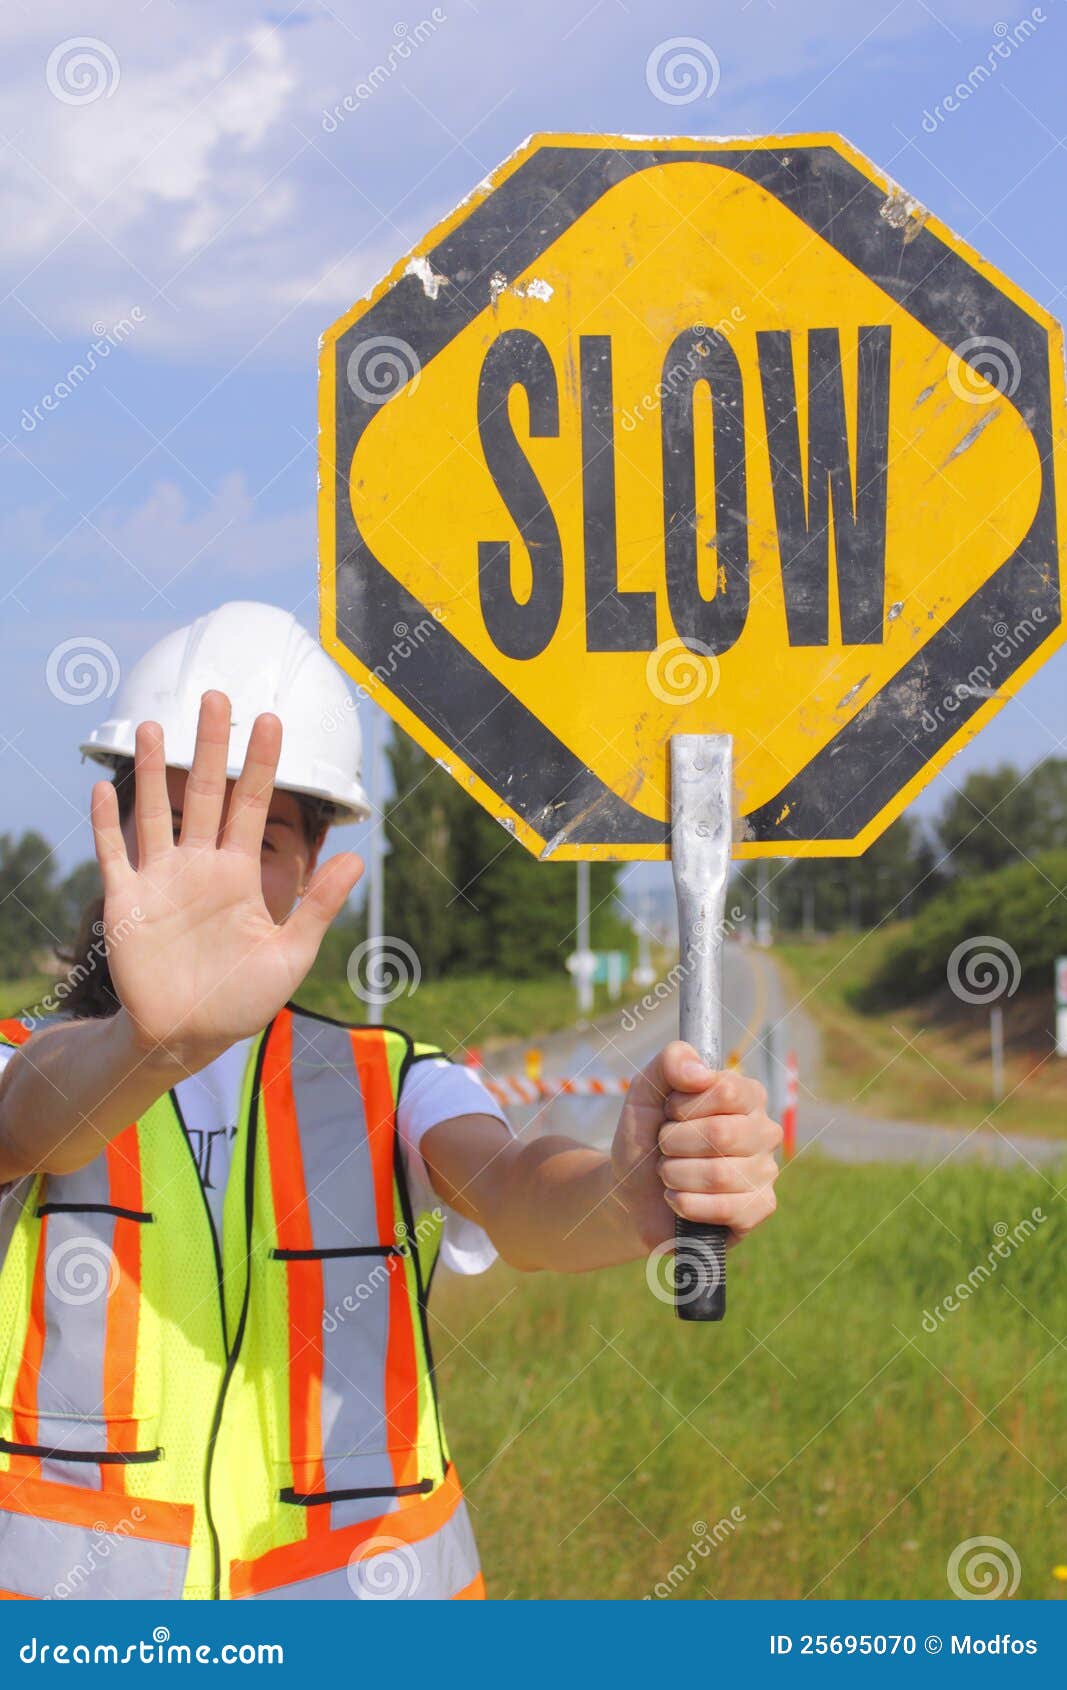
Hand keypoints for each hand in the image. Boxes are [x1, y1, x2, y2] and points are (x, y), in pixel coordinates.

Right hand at [90, 690, 362, 1071]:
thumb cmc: (241, 1000)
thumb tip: (357, 859)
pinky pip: (114, 854)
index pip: (253, 806)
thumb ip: (319, 906)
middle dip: (212, 746)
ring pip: (156, 811)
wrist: (188, 1037)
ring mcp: (160, 881)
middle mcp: (199, 867)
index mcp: (239, 874)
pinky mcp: (127, 902)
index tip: (270, 719)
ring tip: (156, 726)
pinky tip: (102, 788)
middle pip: (206, 793)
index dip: (261, 763)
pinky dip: (106, 822)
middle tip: (216, 695)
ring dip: (155, 771)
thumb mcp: (290, 955)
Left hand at [611, 1040, 781, 1252]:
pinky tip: (678, 1198)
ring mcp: (765, 1170)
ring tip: (669, 1173)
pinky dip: (686, 1204)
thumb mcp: (646, 1091)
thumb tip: (700, 1072)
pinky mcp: (759, 1208)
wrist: (632, 1190)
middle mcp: (764, 1130)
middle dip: (675, 1142)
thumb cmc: (646, 1136)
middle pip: (721, 1133)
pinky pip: (724, 1208)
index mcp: (746, 1094)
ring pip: (719, 1174)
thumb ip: (670, 1062)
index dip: (684, 1105)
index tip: (669, 1112)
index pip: (725, 1090)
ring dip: (676, 1174)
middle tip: (665, 1146)